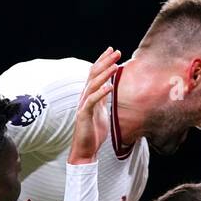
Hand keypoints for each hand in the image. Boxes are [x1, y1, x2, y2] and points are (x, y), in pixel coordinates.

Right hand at [69, 47, 120, 164]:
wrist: (85, 150)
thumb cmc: (94, 132)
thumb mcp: (101, 112)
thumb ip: (102, 99)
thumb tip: (109, 87)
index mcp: (89, 95)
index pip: (95, 73)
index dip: (102, 61)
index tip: (112, 50)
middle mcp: (84, 97)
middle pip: (93, 74)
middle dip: (105, 62)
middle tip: (116, 51)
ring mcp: (83, 105)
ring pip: (93, 85)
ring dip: (104, 74)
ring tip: (115, 65)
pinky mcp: (83, 115)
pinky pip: (92, 101)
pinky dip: (101, 93)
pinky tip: (110, 87)